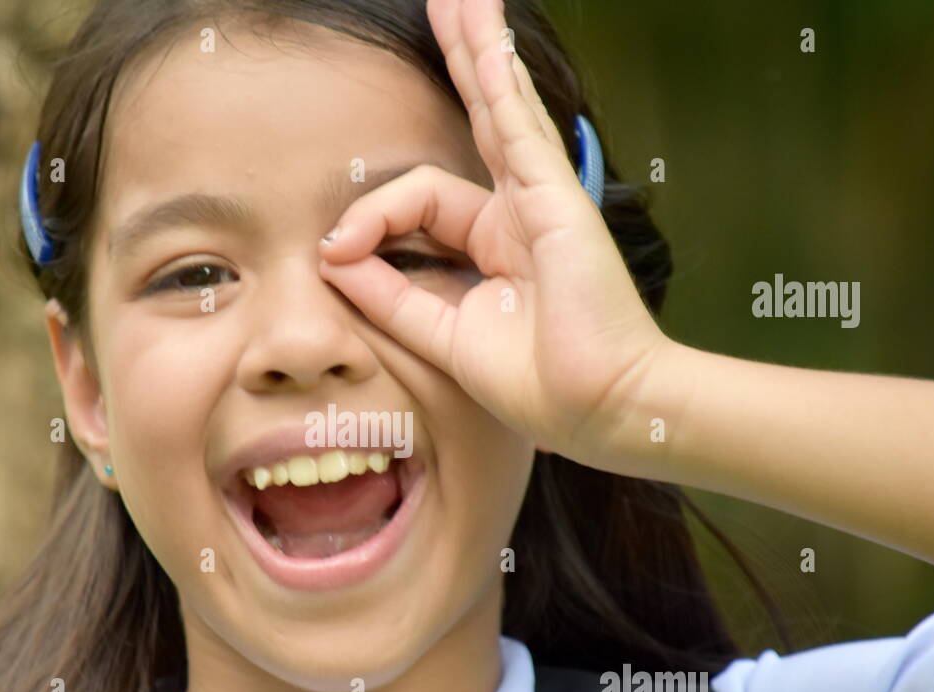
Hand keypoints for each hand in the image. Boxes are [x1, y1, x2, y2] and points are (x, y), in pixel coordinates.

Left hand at [317, 0, 673, 468]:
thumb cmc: (537, 383)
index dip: (369, 220)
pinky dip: (501, 81)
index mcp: (493, 246)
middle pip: (475, 124)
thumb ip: (387, 294)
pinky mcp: (554, 199)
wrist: (600, 408)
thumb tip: (332, 254)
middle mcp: (517, 213)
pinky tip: (486, 37)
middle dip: (456, 65)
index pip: (417, 204)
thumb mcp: (439, 334)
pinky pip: (518, 129)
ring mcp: (540, 200)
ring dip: (479, 49)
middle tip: (444, 6)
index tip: (335, 253)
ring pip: (499, 109)